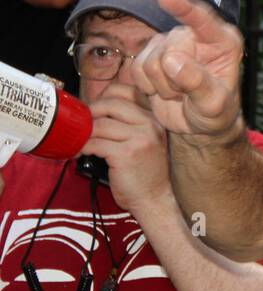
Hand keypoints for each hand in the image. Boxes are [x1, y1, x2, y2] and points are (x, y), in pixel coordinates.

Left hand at [81, 83, 170, 215]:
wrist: (155, 199)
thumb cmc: (145, 172)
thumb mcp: (145, 141)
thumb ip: (130, 123)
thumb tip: (95, 110)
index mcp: (154, 118)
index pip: (126, 92)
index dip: (105, 97)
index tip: (95, 110)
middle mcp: (150, 124)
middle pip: (110, 104)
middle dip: (90, 113)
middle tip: (81, 125)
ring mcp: (140, 138)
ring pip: (100, 124)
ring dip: (84, 133)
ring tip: (78, 141)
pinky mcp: (126, 153)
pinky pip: (95, 143)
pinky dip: (83, 147)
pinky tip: (81, 153)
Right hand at [128, 0, 244, 144]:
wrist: (199, 124)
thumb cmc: (215, 112)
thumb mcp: (214, 104)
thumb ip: (198, 83)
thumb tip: (172, 61)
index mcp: (223, 41)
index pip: (202, 20)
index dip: (184, 8)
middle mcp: (196, 36)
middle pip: (169, 49)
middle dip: (175, 78)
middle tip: (189, 93)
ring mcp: (172, 43)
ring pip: (150, 61)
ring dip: (162, 85)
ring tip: (180, 93)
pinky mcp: (151, 54)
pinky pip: (136, 68)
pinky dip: (147, 85)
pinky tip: (164, 90)